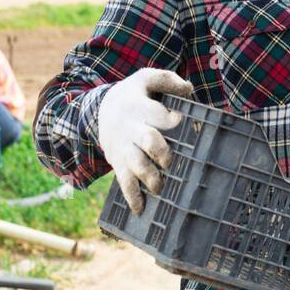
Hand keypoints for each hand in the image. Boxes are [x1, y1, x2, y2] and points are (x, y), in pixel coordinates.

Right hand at [97, 68, 193, 213]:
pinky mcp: (118, 163)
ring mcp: (123, 148)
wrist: (99, 109)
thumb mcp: (146, 79)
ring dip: (148, 178)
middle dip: (160, 152)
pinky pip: (123, 182)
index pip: (155, 113)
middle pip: (147, 140)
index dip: (169, 118)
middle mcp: (130, 129)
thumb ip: (167, 80)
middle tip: (170, 161)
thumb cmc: (134, 95)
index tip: (179, 119)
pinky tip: (140, 210)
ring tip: (159, 188)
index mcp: (139, 107)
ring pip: (135, 165)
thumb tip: (189, 89)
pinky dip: (132, 197)